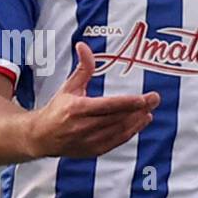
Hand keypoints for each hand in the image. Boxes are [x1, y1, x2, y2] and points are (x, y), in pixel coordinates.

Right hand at [26, 42, 159, 157]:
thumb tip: (84, 46)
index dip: (129, 102)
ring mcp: (88, 141)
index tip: (145, 97)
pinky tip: (140, 123)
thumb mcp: (69, 87)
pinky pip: (116, 142)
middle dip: (139, 109)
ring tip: (149, 110)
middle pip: (118, 118)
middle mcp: (83, 126)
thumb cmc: (57, 109)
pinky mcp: (93, 151)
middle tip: (155, 99)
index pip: (109, 105)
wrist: (41, 137)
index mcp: (77, 108)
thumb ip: (82, 68)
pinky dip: (130, 132)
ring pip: (119, 131)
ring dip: (137, 121)